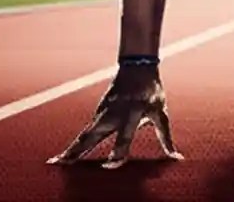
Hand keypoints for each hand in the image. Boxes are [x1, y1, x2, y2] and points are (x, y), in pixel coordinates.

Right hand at [47, 65, 183, 168]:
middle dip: (78, 151)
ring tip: (58, 162)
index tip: (109, 166)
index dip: (117, 152)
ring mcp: (102, 112)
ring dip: (72, 148)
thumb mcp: (161, 112)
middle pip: (93, 136)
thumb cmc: (151, 90)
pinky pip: (87, 131)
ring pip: (86, 134)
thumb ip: (165, 137)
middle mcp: (113, 114)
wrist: (136, 66)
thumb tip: (176, 157)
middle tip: (63, 164)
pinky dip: (77, 143)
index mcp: (131, 113)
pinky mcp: (98, 113)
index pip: (123, 137)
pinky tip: (69, 154)